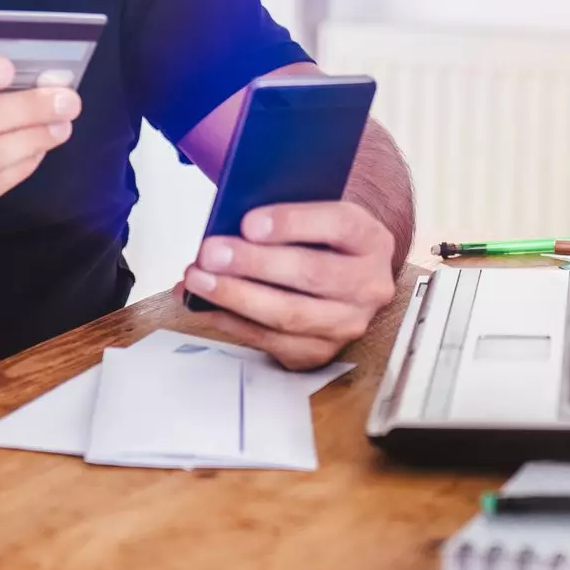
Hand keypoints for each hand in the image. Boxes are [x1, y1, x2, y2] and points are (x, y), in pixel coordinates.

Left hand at [180, 202, 397, 369]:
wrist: (341, 278)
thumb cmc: (319, 241)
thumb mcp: (316, 216)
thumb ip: (284, 216)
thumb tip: (230, 224)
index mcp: (371, 239)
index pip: (339, 225)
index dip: (293, 223)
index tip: (248, 222)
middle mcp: (369, 286)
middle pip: (311, 274)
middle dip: (254, 263)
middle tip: (211, 253)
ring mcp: (348, 324)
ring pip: (289, 314)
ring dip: (236, 296)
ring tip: (198, 279)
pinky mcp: (321, 353)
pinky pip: (270, 341)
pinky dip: (231, 322)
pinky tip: (204, 305)